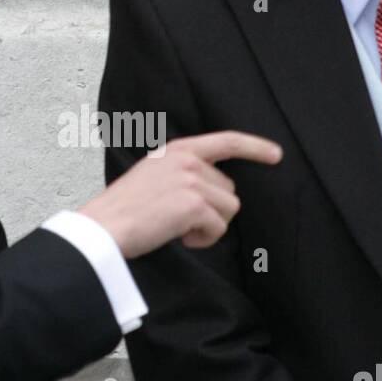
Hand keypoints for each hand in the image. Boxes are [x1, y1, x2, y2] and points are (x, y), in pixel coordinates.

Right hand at [81, 130, 281, 255]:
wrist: (104, 226)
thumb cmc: (125, 210)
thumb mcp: (153, 175)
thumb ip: (183, 172)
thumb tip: (219, 189)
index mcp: (177, 150)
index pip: (226, 141)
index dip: (255, 147)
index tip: (277, 155)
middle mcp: (187, 160)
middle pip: (229, 190)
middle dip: (213, 211)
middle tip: (179, 219)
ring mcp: (191, 180)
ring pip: (228, 210)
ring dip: (209, 227)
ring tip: (178, 228)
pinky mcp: (193, 204)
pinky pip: (218, 228)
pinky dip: (202, 239)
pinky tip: (178, 237)